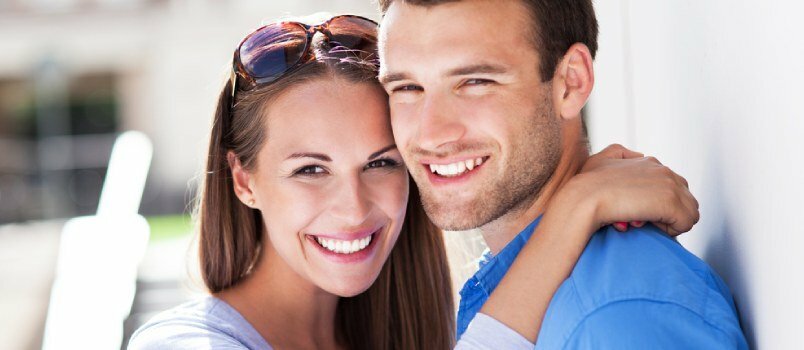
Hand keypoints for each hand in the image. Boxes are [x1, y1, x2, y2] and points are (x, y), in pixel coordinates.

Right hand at [562, 144, 699, 235]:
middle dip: (667, 211)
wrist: (583, 198)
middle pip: (684, 197)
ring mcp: (670, 185)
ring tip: (647, 224)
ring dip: (671, 222)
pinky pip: (686, 223)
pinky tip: (650, 227)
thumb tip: (639, 156)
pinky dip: (672, 230)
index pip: (671, 184)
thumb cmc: (586, 185)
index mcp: (649, 163)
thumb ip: (621, 154)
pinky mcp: (671, 203)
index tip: (639, 211)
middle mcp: (663, 171)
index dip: (657, 202)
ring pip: (689, 211)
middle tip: (644, 220)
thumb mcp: (601, 158)